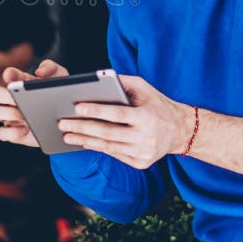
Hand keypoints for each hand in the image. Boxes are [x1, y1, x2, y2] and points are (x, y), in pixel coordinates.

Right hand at [0, 59, 69, 146]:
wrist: (66, 122)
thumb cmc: (59, 97)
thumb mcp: (61, 79)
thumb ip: (51, 68)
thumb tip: (39, 72)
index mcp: (20, 84)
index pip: (9, 75)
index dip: (9, 74)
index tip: (10, 75)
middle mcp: (10, 99)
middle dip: (1, 95)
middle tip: (16, 99)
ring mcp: (9, 117)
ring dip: (5, 113)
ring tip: (22, 115)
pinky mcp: (13, 133)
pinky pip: (1, 133)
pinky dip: (11, 132)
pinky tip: (25, 129)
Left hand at [57, 75, 193, 168]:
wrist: (179, 131)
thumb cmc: (157, 105)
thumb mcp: (145, 88)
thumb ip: (123, 81)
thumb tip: (99, 78)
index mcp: (147, 117)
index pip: (117, 114)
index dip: (96, 111)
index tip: (76, 107)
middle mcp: (146, 137)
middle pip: (108, 133)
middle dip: (82, 128)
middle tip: (62, 123)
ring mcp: (143, 153)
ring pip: (108, 146)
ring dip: (84, 140)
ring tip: (67, 134)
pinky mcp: (141, 163)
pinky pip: (114, 154)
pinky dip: (98, 147)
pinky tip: (83, 141)